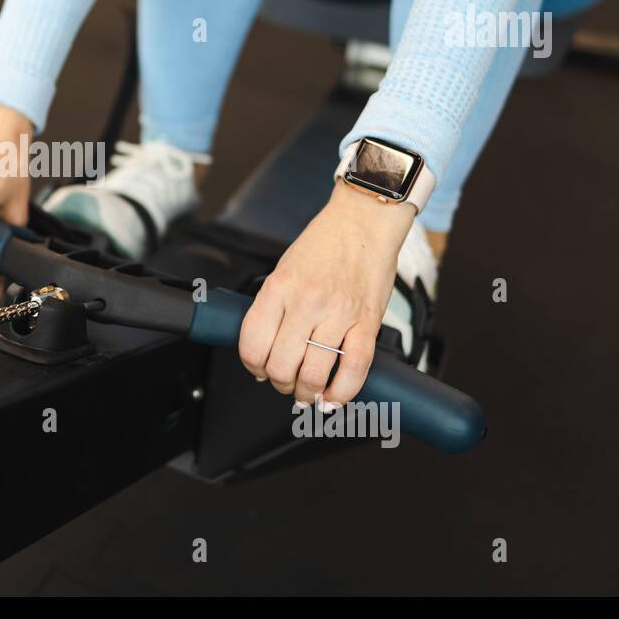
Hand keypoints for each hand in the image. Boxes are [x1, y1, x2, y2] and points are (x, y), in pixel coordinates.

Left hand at [237, 180, 413, 408]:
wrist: (363, 221)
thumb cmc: (323, 244)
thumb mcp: (283, 270)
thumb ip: (273, 308)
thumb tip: (265, 351)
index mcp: (278, 288)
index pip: (252, 344)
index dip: (252, 366)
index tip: (258, 369)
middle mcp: (305, 302)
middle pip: (280, 366)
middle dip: (279, 382)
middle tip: (285, 381)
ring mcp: (337, 314)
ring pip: (313, 374)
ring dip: (307, 392)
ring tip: (308, 389)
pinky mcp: (367, 323)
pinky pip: (353, 370)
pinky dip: (341, 393)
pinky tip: (333, 398)